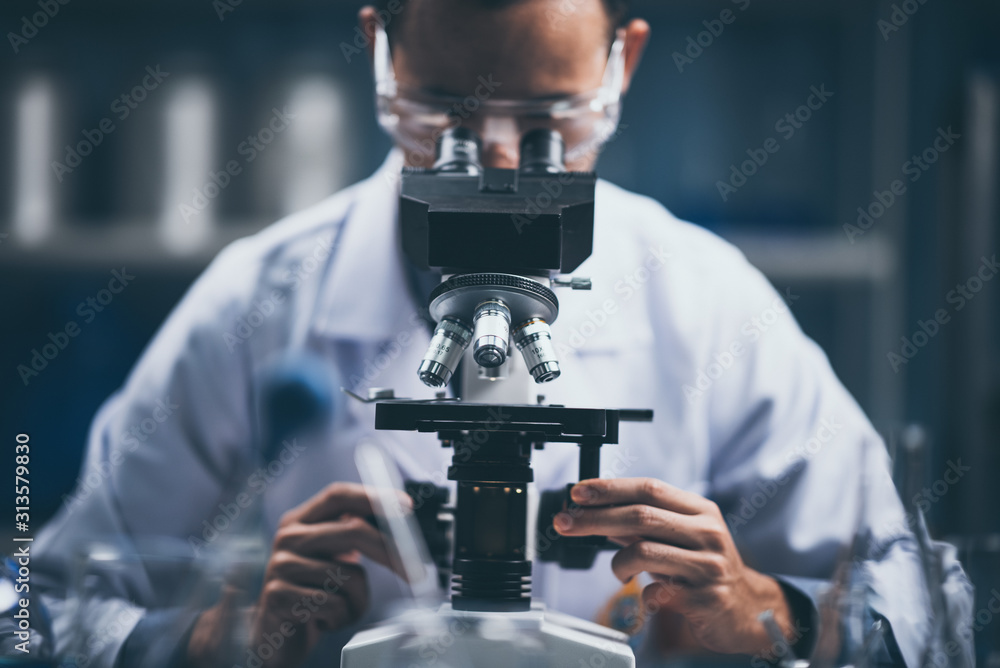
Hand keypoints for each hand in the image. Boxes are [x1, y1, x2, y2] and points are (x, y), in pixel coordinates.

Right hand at [188, 482, 409, 667]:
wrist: (275, 636)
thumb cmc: (310, 593)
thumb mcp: (329, 558)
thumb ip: (351, 536)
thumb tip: (396, 521)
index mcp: (300, 520)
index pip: (338, 495)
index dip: (374, 497)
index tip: (405, 506)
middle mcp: (287, 537)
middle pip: (352, 530)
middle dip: (390, 550)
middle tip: (414, 571)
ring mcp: (280, 565)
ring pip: (349, 574)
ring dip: (357, 599)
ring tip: (340, 606)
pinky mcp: (278, 596)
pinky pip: (334, 603)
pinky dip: (341, 616)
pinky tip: (324, 619)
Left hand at [553, 477, 796, 655]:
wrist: (747, 609)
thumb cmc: (705, 567)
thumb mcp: (678, 537)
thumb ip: (641, 524)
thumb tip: (596, 511)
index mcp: (699, 510)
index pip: (649, 488)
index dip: (610, 488)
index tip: (578, 493)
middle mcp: (708, 532)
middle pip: (641, 516)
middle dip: (595, 519)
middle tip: (565, 524)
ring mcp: (709, 565)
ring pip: (645, 551)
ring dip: (618, 563)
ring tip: (618, 573)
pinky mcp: (708, 598)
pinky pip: (659, 592)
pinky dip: (642, 595)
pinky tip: (645, 597)